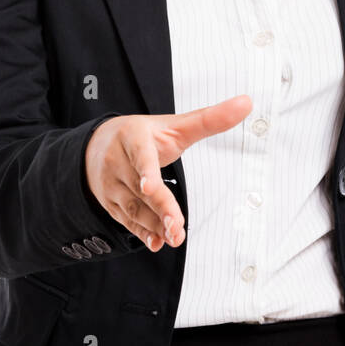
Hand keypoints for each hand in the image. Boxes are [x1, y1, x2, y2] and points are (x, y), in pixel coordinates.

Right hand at [84, 95, 252, 250]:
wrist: (97, 146)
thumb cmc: (143, 135)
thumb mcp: (174, 125)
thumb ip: (210, 118)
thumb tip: (247, 103)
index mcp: (133, 137)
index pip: (141, 155)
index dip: (146, 171)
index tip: (150, 187)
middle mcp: (118, 161)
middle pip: (140, 189)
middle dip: (160, 209)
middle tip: (177, 228)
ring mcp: (111, 184)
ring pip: (134, 208)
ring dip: (154, 225)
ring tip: (175, 236)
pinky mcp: (110, 204)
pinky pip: (126, 220)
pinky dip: (142, 233)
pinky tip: (156, 242)